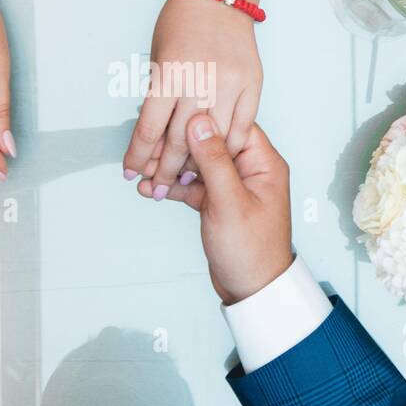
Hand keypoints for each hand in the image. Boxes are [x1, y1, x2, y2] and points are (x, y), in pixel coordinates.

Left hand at [123, 0, 261, 197]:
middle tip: (158, 187)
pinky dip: (229, 146)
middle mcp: (199, 82)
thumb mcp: (158, 59)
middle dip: (166, 170)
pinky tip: (218, 158)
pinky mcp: (252, 85)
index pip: (149, 129)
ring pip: (214, 140)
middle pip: (180, 141)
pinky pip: (242, 127)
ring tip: (186, 179)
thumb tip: (153, 140)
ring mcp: (229, 84)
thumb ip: (158, 97)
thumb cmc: (182, 23)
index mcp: (169, 74)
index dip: (139, 157)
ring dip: (199, 165)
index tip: (131, 173)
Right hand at [154, 114, 291, 305]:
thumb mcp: (230, 202)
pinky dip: (172, 187)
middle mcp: (248, 169)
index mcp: (263, 163)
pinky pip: (191, 186)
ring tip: (142, 169)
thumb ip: (214, 161)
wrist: (252, 291)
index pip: (230, 125)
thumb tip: (198, 121)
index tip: (173, 114)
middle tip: (149, 145)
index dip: (201, 119)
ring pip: (196, 165)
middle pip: (209, 144)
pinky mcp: (217, 202)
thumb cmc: (252, 251)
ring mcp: (231, 186)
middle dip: (178, 145)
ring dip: (169, 168)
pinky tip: (150, 188)